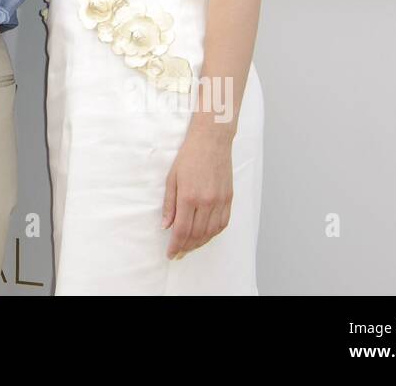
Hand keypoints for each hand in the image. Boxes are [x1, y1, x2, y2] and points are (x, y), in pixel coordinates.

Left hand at [162, 125, 233, 259]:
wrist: (211, 142)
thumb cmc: (188, 157)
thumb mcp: (172, 178)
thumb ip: (169, 204)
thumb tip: (166, 226)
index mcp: (189, 197)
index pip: (182, 230)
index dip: (176, 245)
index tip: (171, 254)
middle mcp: (206, 202)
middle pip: (196, 234)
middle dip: (186, 248)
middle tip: (178, 254)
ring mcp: (219, 201)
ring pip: (210, 232)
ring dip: (200, 243)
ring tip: (190, 247)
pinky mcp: (229, 198)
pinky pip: (223, 223)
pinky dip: (213, 233)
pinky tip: (206, 236)